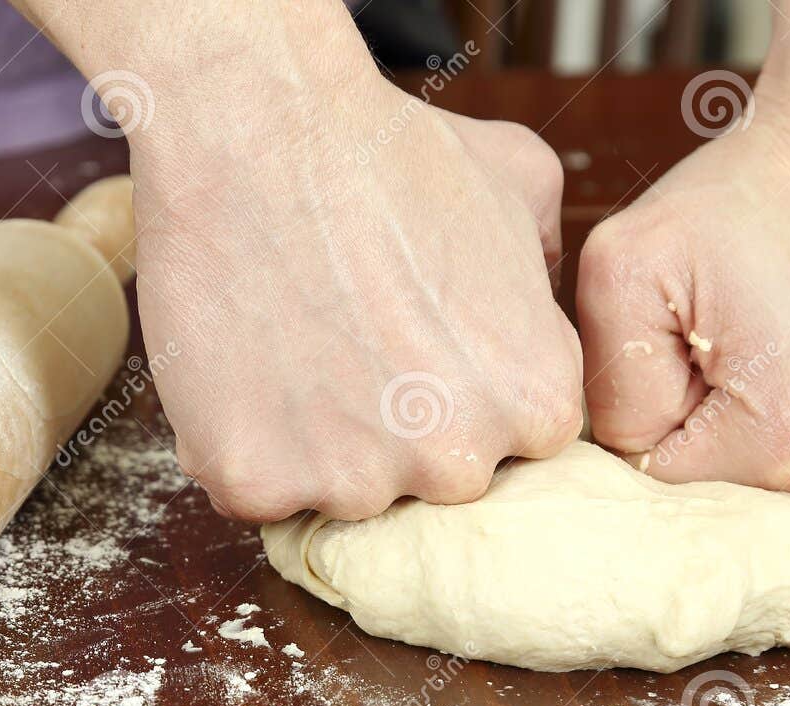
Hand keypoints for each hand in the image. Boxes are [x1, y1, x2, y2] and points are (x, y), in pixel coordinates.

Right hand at [24, 0, 580, 521]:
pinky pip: (255, 490)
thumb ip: (548, 270)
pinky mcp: (256, 481)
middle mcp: (455, 462)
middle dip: (391, 430)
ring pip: (336, 491)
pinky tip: (242, 369)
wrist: (261, 130)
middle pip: (424, 481)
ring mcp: (352, 482)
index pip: (506, 446)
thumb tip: (536, 303)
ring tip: (289, 347)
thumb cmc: (387, 149)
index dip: (457, 398)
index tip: (416, 353)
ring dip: (313, 442)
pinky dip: (241, 444)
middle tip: (348, 346)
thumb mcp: (523, 184)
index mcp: (535, 405)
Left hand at [576, 4, 789, 514]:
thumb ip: (603, 386)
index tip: (692, 345)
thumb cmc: (748, 196)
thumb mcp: (624, 268)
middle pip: (737, 501)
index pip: (666, 481)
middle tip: (745, 341)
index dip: (661, 409)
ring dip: (780, 441)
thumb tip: (621, 460)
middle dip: (715, 433)